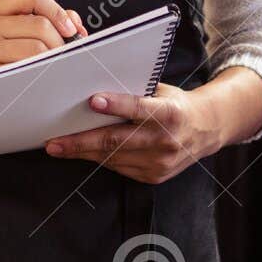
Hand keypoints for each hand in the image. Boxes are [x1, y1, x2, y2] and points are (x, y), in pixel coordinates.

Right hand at [0, 0, 86, 131]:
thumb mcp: (15, 35)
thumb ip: (45, 21)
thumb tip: (73, 21)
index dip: (56, 10)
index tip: (70, 29)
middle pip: (39, 24)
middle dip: (60, 42)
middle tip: (64, 56)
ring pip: (36, 47)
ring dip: (52, 60)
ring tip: (51, 68)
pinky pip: (25, 68)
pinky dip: (39, 73)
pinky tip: (38, 78)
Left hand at [43, 83, 222, 183]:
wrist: (206, 129)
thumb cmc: (176, 104)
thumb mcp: (162, 91)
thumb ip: (135, 91)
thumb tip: (96, 85)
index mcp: (170, 113)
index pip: (139, 108)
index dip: (116, 105)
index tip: (93, 101)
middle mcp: (165, 141)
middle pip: (117, 142)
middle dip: (81, 142)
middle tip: (55, 143)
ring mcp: (160, 163)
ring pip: (113, 158)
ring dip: (84, 152)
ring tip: (60, 147)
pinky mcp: (154, 177)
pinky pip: (119, 167)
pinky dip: (99, 159)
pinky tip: (84, 152)